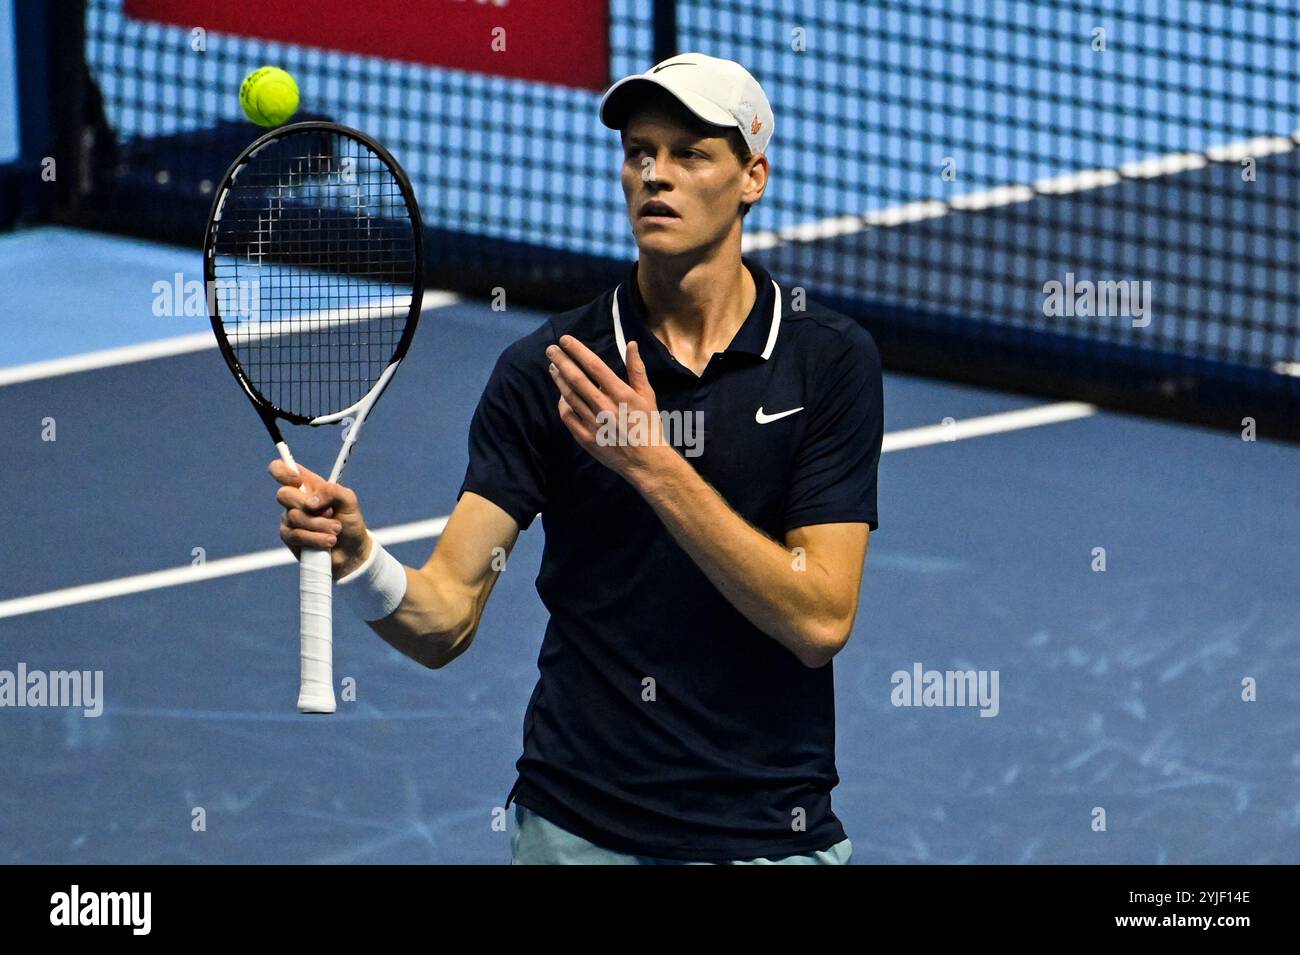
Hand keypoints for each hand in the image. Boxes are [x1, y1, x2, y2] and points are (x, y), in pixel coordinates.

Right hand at [269, 460, 371, 579]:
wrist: (352, 551)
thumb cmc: (350, 522)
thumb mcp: (349, 501)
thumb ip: (332, 491)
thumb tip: (310, 502)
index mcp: (307, 484)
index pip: (281, 468)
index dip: (284, 472)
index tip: (299, 482)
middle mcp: (295, 500)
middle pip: (283, 494)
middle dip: (311, 507)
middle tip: (330, 513)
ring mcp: (289, 519)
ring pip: (295, 518)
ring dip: (321, 526)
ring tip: (336, 530)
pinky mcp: (289, 538)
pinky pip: (297, 535)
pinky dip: (317, 539)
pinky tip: (329, 541)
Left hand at [547, 335, 672, 483]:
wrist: (645, 461)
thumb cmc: (648, 425)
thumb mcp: (647, 395)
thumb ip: (637, 369)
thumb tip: (631, 344)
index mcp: (621, 393)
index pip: (594, 366)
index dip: (577, 351)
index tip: (565, 340)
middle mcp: (604, 406)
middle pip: (576, 379)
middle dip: (561, 361)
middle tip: (551, 349)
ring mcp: (593, 423)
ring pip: (569, 396)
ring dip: (559, 379)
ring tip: (553, 367)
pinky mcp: (585, 438)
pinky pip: (568, 417)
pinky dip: (562, 404)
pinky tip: (561, 395)